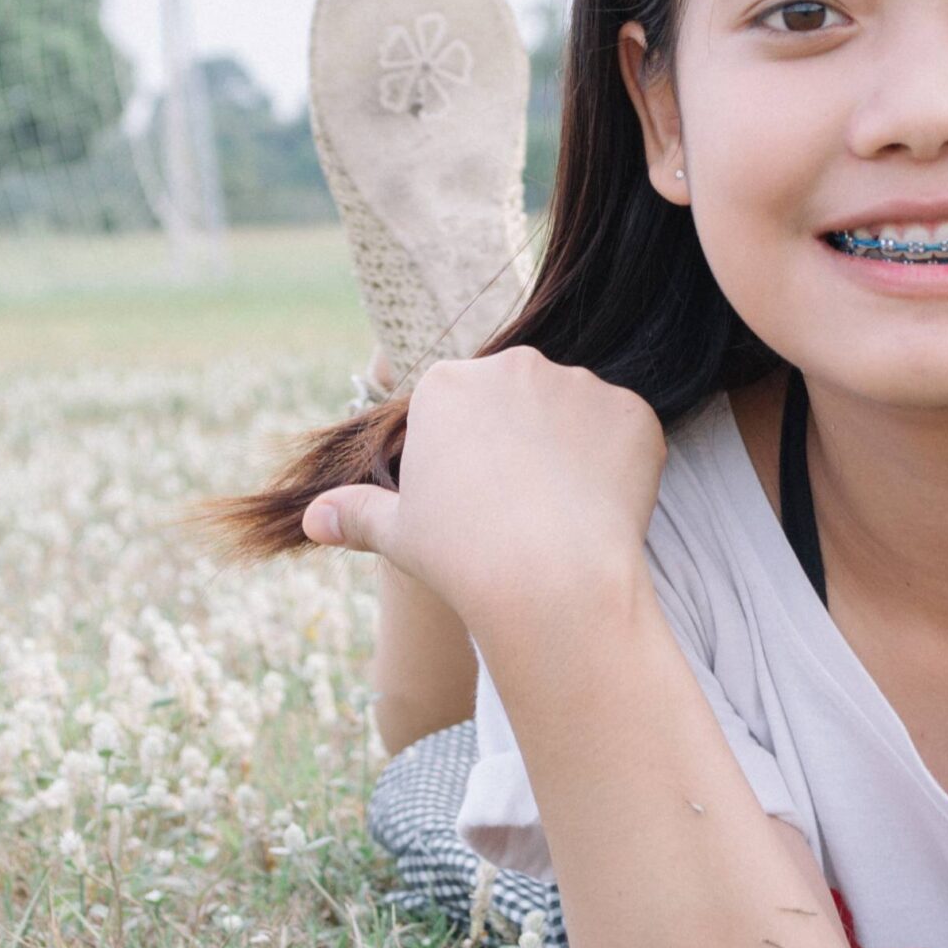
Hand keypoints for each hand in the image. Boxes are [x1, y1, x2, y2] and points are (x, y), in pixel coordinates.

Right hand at [299, 346, 668, 634]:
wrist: (548, 582)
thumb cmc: (462, 558)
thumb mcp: (398, 534)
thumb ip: (358, 513)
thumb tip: (315, 519)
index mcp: (448, 383)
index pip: (463, 405)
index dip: (471, 456)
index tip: (478, 500)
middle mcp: (514, 365)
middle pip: (520, 399)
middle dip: (522, 442)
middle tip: (523, 508)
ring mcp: (578, 384)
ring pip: (575, 414)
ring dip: (573, 451)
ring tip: (564, 514)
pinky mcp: (632, 410)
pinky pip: (626, 432)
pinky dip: (620, 465)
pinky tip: (602, 509)